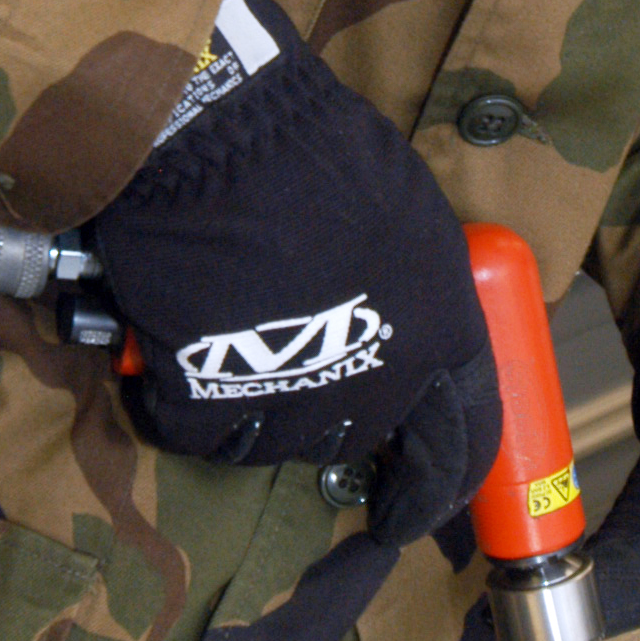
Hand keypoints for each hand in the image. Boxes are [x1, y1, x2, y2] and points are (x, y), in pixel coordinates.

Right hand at [91, 0, 500, 547]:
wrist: (226, 139)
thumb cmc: (326, 152)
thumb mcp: (411, 219)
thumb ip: (418, 292)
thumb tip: (402, 321)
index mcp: (443, 343)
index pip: (465, 443)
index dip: (445, 482)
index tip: (429, 502)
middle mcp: (377, 392)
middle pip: (358, 441)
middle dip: (331, 416)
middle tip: (298, 377)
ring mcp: (291, 407)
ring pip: (275, 443)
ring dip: (258, 407)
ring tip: (233, 344)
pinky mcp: (206, 404)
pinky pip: (198, 433)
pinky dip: (182, 402)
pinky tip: (174, 358)